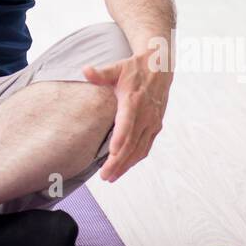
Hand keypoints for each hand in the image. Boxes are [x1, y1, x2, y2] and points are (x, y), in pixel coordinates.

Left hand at [82, 51, 171, 182]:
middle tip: (104, 175)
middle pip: (132, 142)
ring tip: (111, 177)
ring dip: (126, 165)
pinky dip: (136, 159)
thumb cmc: (135, 69)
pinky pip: (146, 147)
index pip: (127, 122)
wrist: (160, 68)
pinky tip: (124, 167)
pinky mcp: (156, 127)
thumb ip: (101, 73)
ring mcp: (152, 122)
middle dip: (118, 161)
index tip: (112, 152)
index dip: (120, 137)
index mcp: (134, 100)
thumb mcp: (117, 68)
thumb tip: (85, 70)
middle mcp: (146, 114)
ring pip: (140, 149)